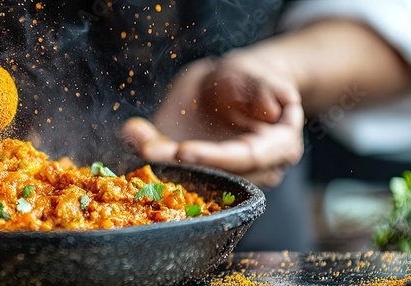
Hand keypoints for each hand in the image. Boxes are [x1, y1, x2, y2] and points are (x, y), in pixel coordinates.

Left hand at [123, 52, 304, 186]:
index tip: (183, 150)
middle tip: (145, 148)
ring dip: (159, 159)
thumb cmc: (248, 78)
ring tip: (133, 136)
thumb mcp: (255, 73)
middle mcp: (256, 171)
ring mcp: (225, 175)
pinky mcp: (198, 172)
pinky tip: (130, 134)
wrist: (233, 86)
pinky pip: (174, 168)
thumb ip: (263, 89)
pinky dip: (151, 151)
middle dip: (176, 164)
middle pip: (215, 175)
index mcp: (279, 147)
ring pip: (192, 175)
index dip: (214, 158)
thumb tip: (273, 109)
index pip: (247, 158)